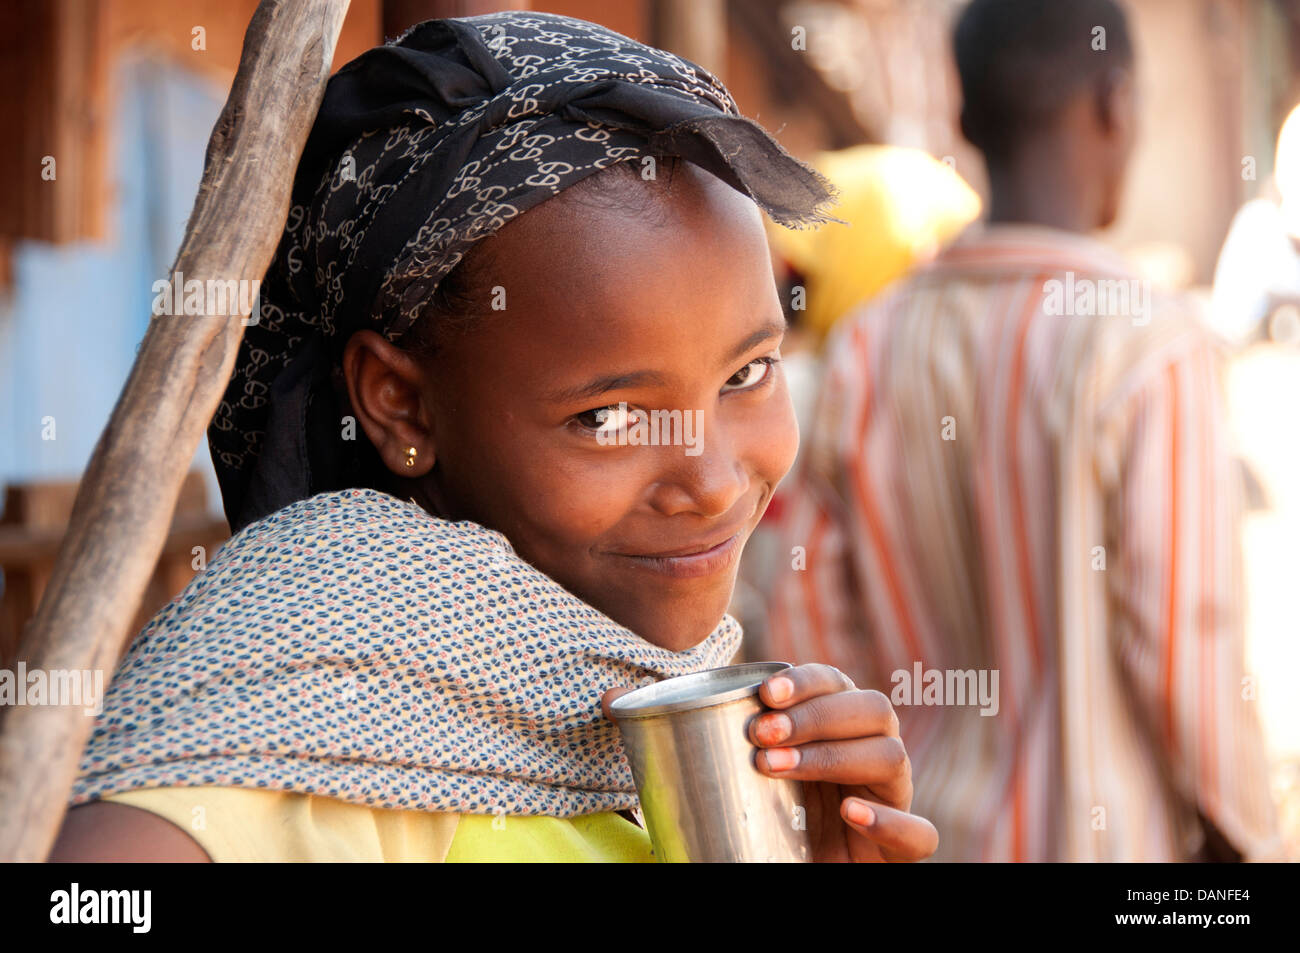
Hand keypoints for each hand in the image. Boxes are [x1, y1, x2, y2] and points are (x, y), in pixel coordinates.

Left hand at [601, 663, 938, 862]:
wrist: (766, 872)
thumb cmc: (748, 817)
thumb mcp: (712, 772)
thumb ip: (672, 734)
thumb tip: (607, 700)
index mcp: (829, 727)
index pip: (836, 683)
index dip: (808, 679)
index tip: (763, 692)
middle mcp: (865, 756)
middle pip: (872, 708)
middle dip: (817, 713)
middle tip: (761, 734)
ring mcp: (887, 800)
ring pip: (892, 755)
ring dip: (836, 754)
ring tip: (778, 767)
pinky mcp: (897, 853)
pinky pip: (919, 833)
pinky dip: (890, 819)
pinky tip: (850, 812)